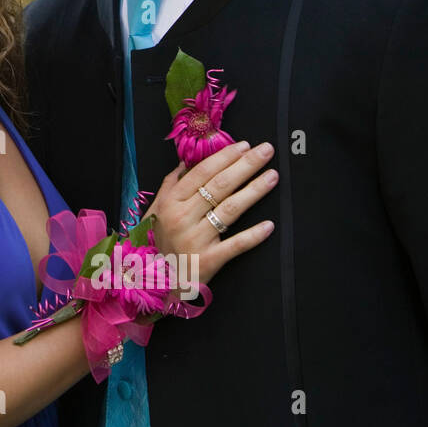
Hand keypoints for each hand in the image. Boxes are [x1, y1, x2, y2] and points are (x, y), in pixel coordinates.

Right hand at [148, 140, 276, 284]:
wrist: (156, 281)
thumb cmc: (159, 242)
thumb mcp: (155, 211)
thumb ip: (169, 185)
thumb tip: (186, 162)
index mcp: (171, 202)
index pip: (201, 173)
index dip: (224, 157)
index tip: (244, 145)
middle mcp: (182, 217)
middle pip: (219, 186)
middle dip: (245, 165)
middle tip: (266, 151)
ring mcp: (195, 239)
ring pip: (230, 210)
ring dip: (254, 191)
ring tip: (272, 176)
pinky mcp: (208, 260)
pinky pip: (235, 245)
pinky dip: (253, 235)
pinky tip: (269, 225)